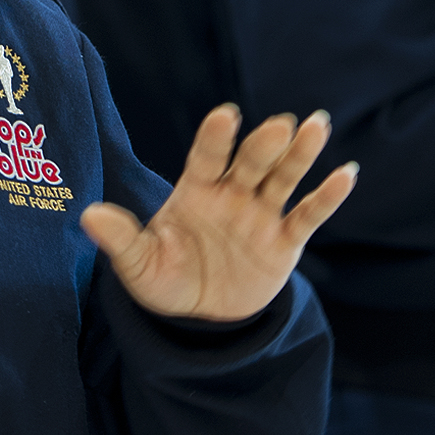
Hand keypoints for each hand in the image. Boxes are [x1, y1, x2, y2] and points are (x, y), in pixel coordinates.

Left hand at [81, 105, 356, 322]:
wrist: (199, 318)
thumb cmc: (165, 280)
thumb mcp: (139, 265)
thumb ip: (120, 239)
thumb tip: (89, 214)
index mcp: (195, 191)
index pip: (205, 157)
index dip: (216, 137)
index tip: (226, 116)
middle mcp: (231, 194)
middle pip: (251, 163)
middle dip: (264, 145)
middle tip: (280, 125)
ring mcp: (260, 215)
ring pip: (283, 178)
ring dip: (300, 154)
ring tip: (316, 126)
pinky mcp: (284, 241)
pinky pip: (307, 216)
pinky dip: (326, 197)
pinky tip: (346, 174)